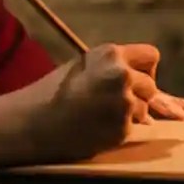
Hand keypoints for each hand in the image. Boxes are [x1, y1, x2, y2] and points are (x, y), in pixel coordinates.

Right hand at [21, 43, 163, 162]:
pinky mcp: (122, 128)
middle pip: (151, 84)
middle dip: (138, 93)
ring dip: (130, 113)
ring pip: (144, 108)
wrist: (33, 123)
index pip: (151, 55)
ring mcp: (124, 104)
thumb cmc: (52, 92)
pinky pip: (132, 127)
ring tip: (100, 115)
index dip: (143, 67)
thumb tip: (140, 75)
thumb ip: (112, 66)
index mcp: (111, 55)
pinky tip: (96, 127)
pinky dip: (119, 129)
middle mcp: (122, 76)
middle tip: (111, 101)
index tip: (133, 77)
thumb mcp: (82, 65)